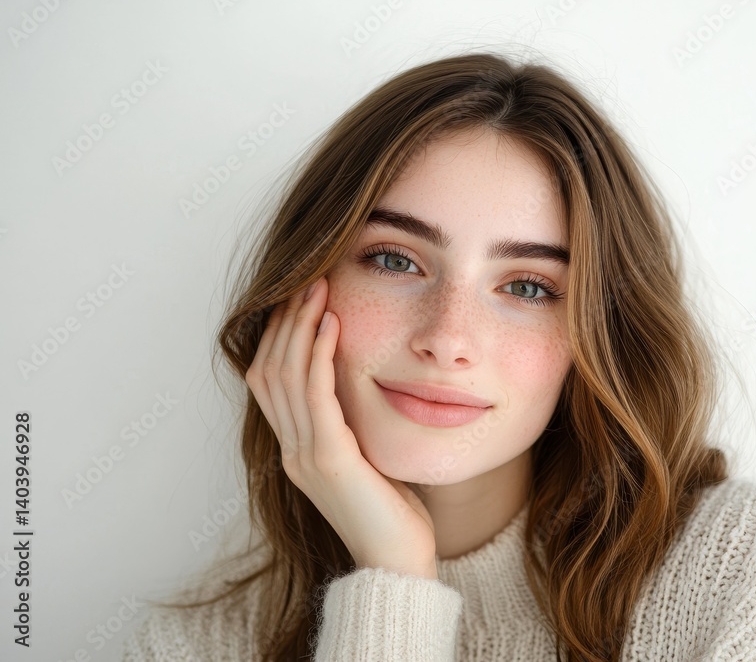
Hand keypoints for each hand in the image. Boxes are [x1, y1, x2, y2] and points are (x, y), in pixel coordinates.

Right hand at [245, 276, 437, 579]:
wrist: (398, 561)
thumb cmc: (393, 511)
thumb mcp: (367, 457)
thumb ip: (352, 425)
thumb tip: (362, 381)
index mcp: (296, 450)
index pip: (269, 380)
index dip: (279, 337)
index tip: (301, 299)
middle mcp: (291, 451)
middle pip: (270, 371)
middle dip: (286, 322)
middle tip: (308, 281)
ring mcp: (305, 456)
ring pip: (286, 376)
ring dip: (300, 327)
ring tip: (319, 289)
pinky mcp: (329, 460)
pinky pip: (315, 397)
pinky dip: (319, 356)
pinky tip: (332, 326)